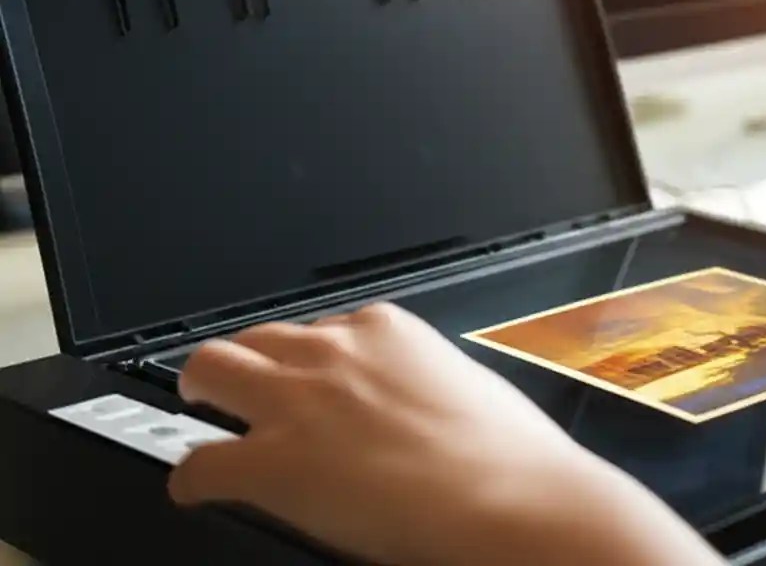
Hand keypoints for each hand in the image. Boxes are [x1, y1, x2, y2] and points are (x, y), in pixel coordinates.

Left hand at [169, 303, 722, 565]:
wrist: (510, 501)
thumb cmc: (510, 457)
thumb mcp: (471, 389)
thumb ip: (428, 385)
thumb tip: (422, 408)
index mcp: (388, 330)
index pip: (326, 326)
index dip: (314, 357)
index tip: (316, 376)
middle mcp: (333, 352)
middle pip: (257, 337)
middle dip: (247, 361)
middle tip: (243, 388)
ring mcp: (296, 404)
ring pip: (209, 369)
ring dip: (204, 391)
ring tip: (203, 413)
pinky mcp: (270, 465)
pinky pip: (200, 465)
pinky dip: (193, 478)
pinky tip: (197, 489)